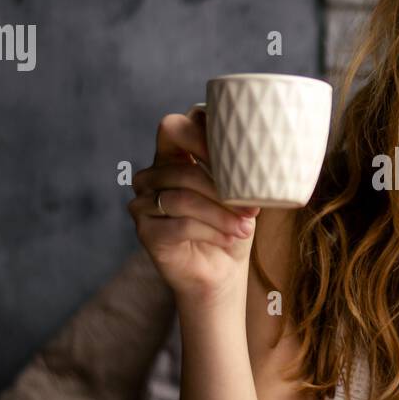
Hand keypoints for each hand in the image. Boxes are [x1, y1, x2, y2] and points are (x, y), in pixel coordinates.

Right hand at [128, 111, 260, 305]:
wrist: (221, 272)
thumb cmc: (231, 225)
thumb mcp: (239, 191)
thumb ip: (236, 167)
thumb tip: (255, 152)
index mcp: (172, 156)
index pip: (175, 128)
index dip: (201, 136)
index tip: (239, 158)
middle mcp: (152, 176)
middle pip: (183, 170)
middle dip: (223, 190)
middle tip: (253, 208)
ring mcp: (143, 203)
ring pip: (184, 199)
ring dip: (221, 215)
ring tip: (245, 227)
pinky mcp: (145, 231)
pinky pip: (180, 224)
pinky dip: (212, 231)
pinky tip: (230, 238)